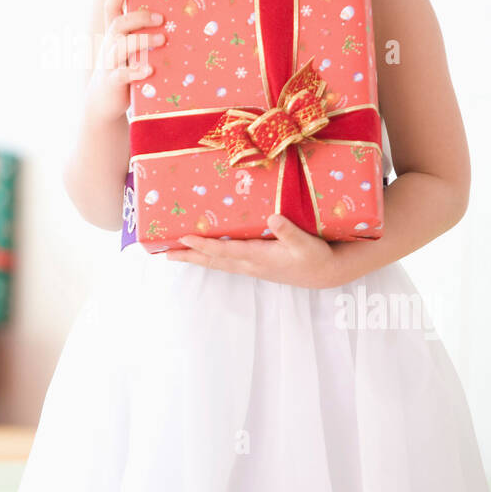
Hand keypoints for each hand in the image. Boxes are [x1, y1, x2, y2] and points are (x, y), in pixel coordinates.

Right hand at [85, 0, 167, 123]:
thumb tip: (172, 24)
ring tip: (162, 40)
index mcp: (113, 35)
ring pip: (121, 46)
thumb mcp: (129, 52)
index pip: (110, 7)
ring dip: (142, 40)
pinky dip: (136, 71)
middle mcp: (109, 45)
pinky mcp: (113, 82)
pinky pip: (122, 74)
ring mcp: (109, 63)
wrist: (103, 103)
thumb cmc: (123, 71)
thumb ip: (141, 37)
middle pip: (119, 23)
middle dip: (139, 17)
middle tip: (162, 18)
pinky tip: (150, 69)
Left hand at [164, 213, 340, 289]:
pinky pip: (225, 262)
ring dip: (195, 258)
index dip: (204, 245)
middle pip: (213, 260)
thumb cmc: (315, 256)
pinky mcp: (254, 265)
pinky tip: (202, 253)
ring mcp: (251, 266)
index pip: (225, 251)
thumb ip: (289, 231)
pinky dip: (210, 258)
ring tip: (174, 255)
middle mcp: (250, 264)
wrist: (325, 273)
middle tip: (165, 254)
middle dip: (190, 256)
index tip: (185, 237)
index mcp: (259, 257)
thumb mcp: (306, 243)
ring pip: (217, 263)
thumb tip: (272, 218)